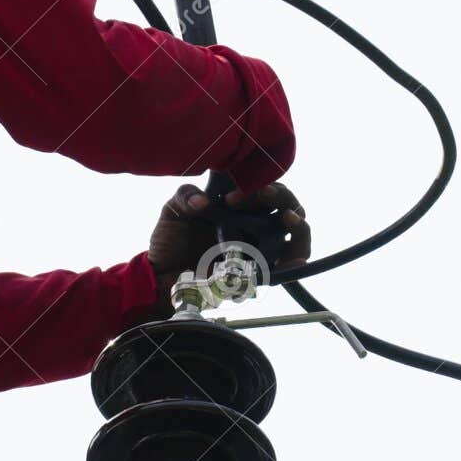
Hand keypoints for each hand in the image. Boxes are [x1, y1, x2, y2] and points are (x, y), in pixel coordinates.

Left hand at [147, 181, 311, 291]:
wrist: (161, 274)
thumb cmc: (171, 238)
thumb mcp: (174, 210)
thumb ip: (186, 196)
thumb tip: (201, 201)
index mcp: (238, 204)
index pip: (261, 186)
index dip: (255, 186)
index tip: (231, 198)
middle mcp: (253, 223)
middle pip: (286, 205)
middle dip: (282, 197)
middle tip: (266, 195)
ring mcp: (259, 248)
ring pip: (296, 235)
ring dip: (298, 227)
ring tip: (289, 219)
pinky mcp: (257, 274)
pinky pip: (284, 269)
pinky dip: (293, 264)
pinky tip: (296, 259)